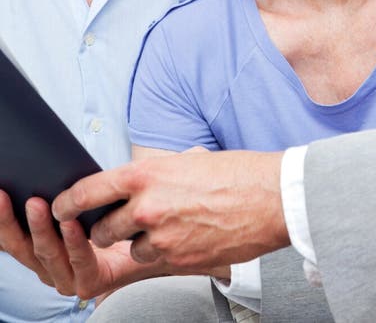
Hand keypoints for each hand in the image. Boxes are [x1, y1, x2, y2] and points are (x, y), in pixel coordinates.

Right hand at [0, 190, 163, 299]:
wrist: (147, 240)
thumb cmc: (110, 216)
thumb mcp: (79, 202)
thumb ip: (62, 195)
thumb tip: (40, 168)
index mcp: (41, 250)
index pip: (12, 237)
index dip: (1, 218)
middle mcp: (49, 268)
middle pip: (21, 247)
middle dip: (10, 221)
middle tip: (4, 195)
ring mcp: (68, 278)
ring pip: (47, 254)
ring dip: (40, 228)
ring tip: (36, 204)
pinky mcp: (90, 283)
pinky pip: (79, 261)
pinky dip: (73, 241)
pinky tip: (71, 224)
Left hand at [53, 147, 289, 270]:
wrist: (271, 197)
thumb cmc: (233, 173)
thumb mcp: (186, 161)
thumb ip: (155, 174)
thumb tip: (134, 183)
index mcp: (146, 174)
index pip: (89, 190)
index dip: (68, 202)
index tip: (59, 207)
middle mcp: (147, 205)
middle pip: (101, 228)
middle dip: (107, 228)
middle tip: (123, 222)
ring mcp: (161, 236)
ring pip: (128, 248)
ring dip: (139, 242)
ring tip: (168, 226)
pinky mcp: (178, 258)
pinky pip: (154, 260)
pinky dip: (162, 253)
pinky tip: (185, 237)